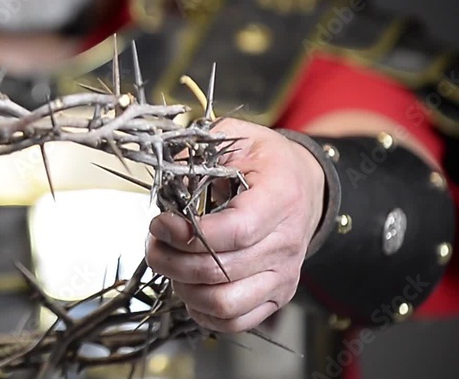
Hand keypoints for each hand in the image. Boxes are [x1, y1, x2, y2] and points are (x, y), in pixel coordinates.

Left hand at [144, 118, 325, 332]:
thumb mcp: (236, 137)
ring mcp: (283, 275)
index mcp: (280, 198)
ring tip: (169, 263)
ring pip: (224, 303)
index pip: (236, 231)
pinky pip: (236, 321)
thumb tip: (165, 172)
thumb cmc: (267, 162)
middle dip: (172, 260)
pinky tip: (188, 286)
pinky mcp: (276, 296)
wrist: (304, 185)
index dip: (189, 234)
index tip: (160, 223)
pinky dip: (203, 312)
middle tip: (154, 243)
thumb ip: (198, 149)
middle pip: (220, 271)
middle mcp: (286, 243)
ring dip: (183, 288)